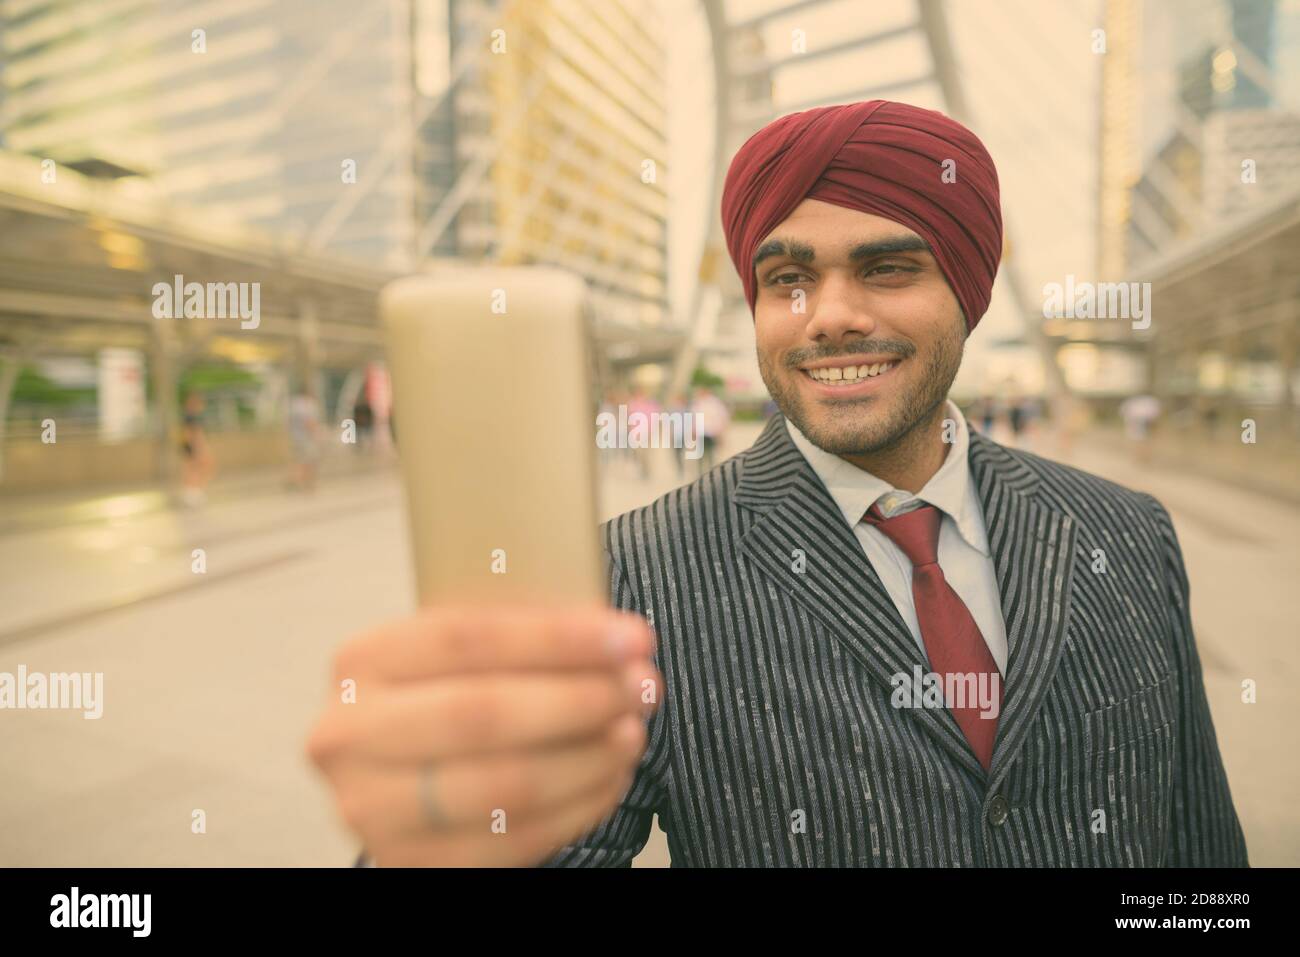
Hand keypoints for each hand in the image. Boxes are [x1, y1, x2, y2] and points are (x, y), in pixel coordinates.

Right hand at [307, 603, 658, 865]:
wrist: (405, 774)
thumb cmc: (451, 691)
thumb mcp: (463, 650)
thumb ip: (515, 632)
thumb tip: (608, 633)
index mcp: (363, 660)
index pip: (465, 637)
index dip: (556, 637)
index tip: (628, 635)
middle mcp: (350, 735)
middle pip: (481, 713)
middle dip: (579, 698)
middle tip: (641, 686)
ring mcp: (372, 808)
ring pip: (502, 786)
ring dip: (587, 757)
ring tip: (632, 731)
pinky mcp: (409, 861)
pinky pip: (512, 840)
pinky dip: (576, 806)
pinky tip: (610, 776)